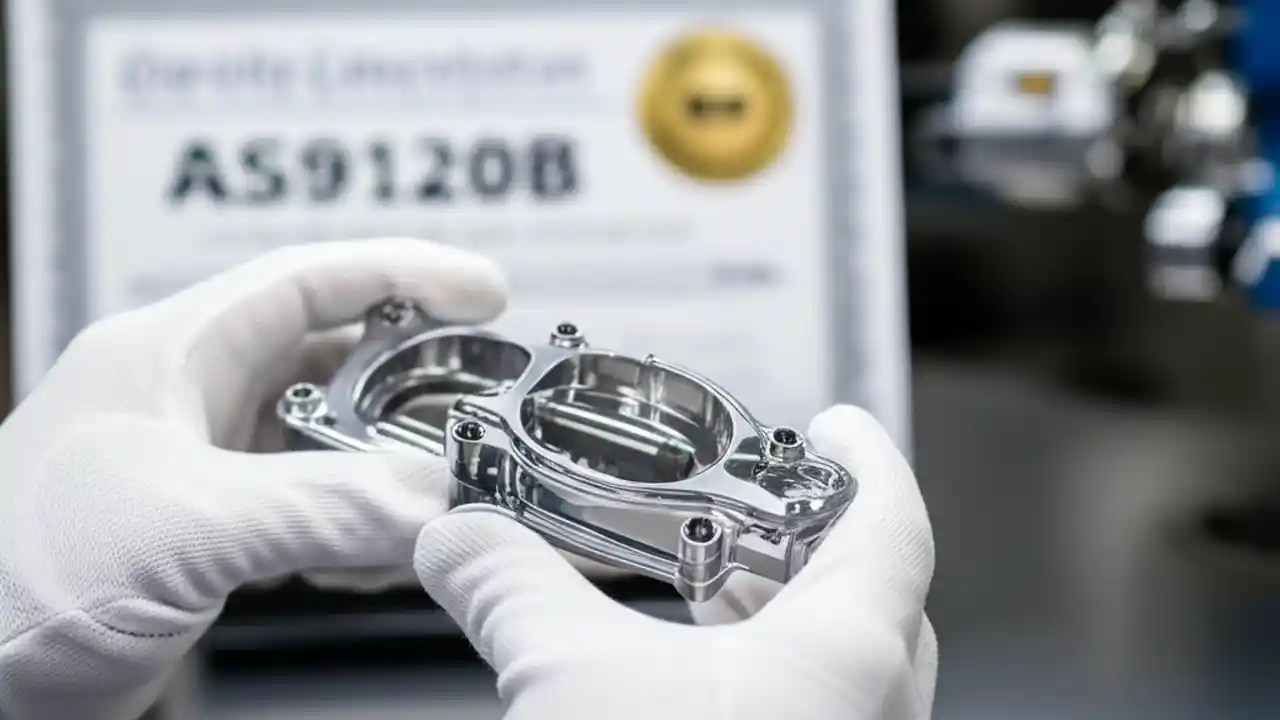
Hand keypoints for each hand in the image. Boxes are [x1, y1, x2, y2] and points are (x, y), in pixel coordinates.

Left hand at [0, 238, 506, 718]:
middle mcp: (184, 398)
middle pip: (326, 356)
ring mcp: (193, 466)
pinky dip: (355, 521)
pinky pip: (302, 502)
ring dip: (387, 460)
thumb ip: (321, 507)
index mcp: (170, 355)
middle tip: (482, 399)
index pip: (307, 280)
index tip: (485, 291)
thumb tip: (436, 501)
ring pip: (320, 436)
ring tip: (445, 486)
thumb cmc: (7, 584)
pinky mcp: (200, 529)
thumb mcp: (182, 528)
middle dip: (411, 376)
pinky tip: (383, 552)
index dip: (405, 274)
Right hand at [414, 405, 936, 718]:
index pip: (893, 519)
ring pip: (835, 662)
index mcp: (851, 652)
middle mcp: (871, 711)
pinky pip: (802, 716)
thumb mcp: (570, 682)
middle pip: (869, 590)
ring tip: (706, 584)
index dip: (866, 456)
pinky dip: (751, 680)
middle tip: (752, 504)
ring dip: (774, 614)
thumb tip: (458, 538)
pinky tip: (680, 682)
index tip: (835, 423)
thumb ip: (511, 589)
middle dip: (804, 537)